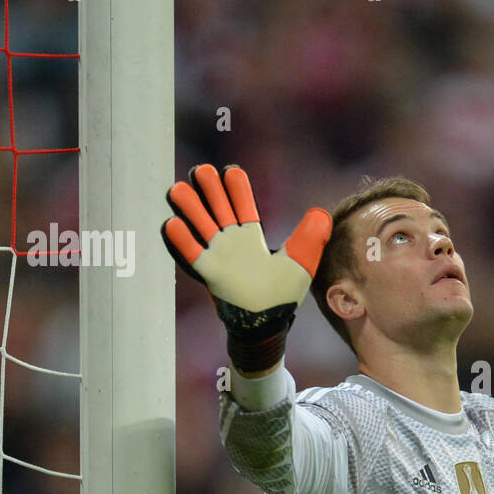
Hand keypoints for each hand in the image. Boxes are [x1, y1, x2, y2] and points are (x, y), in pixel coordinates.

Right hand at [162, 163, 331, 372]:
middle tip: (202, 170)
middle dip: (210, 191)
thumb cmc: (282, 295)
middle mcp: (233, 244)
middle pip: (218, 210)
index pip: (243, 208)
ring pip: (201, 226)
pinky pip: (192, 254)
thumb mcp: (301, 262)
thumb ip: (311, 237)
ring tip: (178, 188)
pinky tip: (171, 223)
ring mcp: (219, 257)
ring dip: (190, 208)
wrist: (266, 324)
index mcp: (252, 239)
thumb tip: (321, 213)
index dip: (237, 190)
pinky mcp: (209, 273)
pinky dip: (182, 240)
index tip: (231, 171)